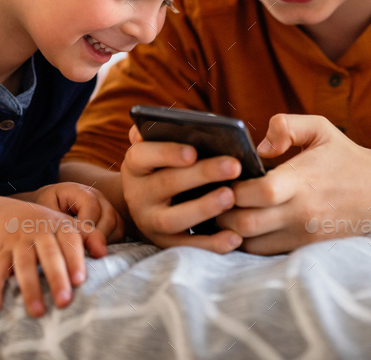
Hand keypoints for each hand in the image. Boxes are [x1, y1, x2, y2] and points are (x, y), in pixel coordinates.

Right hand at [0, 196, 107, 316]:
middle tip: (64, 301)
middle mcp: (38, 231)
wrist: (5, 212)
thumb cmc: (44, 225)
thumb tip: (104, 254)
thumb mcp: (65, 224)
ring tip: (38, 312)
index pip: (69, 241)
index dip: (75, 259)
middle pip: (48, 254)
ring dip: (30, 288)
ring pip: (24, 264)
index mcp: (58, 225)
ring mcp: (18, 241)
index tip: (80, 281)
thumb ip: (88, 236)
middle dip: (56, 277)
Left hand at [32, 182, 124, 244]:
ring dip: (105, 242)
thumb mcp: (46, 208)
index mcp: (81, 191)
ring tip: (89, 255)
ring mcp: (108, 207)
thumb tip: (66, 239)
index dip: (85, 226)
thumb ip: (57, 220)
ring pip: (118, 225)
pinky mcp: (112, 219)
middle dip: (97, 238)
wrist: (52, 201)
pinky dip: (111, 244)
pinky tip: (95, 253)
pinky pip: (120, 233)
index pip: (91, 206)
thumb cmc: (47, 205)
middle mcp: (99, 197)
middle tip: (83, 253)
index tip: (74, 243)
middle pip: (109, 216)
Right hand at [121, 125, 243, 252]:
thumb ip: (166, 132)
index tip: (193, 152)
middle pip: (167, 183)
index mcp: (135, 165)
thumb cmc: (165, 165)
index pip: (142, 154)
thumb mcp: (158, 149)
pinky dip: (211, 245)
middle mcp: (137, 194)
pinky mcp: (164, 245)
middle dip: (201, 174)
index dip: (167, 152)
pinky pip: (187, 248)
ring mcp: (149, 222)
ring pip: (173, 219)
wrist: (147, 204)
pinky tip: (234, 236)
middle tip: (233, 166)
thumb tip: (182, 122)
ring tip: (230, 197)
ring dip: (204, 207)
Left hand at [217, 114, 370, 254]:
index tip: (220, 176)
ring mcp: (303, 235)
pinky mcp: (305, 249)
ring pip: (251, 244)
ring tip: (219, 211)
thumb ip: (285, 126)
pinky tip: (238, 226)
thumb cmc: (345, 156)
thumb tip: (258, 148)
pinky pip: (265, 252)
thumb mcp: (320, 128)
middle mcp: (302, 212)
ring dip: (229, 230)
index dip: (233, 187)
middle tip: (210, 197)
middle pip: (248, 223)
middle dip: (221, 212)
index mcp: (303, 180)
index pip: (261, 191)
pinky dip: (246, 242)